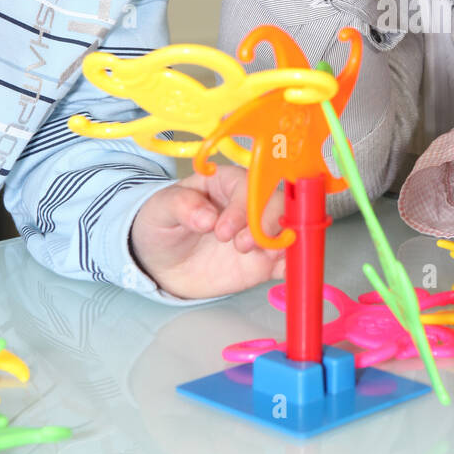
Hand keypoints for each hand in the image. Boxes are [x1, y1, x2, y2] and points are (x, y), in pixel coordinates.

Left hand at [129, 165, 288, 298]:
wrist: (162, 262)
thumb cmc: (162, 225)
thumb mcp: (161, 209)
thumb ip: (181, 206)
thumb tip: (205, 216)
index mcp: (226, 182)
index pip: (248, 185)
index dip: (242, 206)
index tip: (223, 230)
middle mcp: (249, 205)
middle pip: (276, 204)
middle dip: (267, 224)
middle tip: (242, 246)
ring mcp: (259, 233)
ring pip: (288, 230)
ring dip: (284, 243)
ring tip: (264, 258)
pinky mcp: (264, 261)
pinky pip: (286, 262)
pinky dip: (292, 266)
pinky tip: (287, 271)